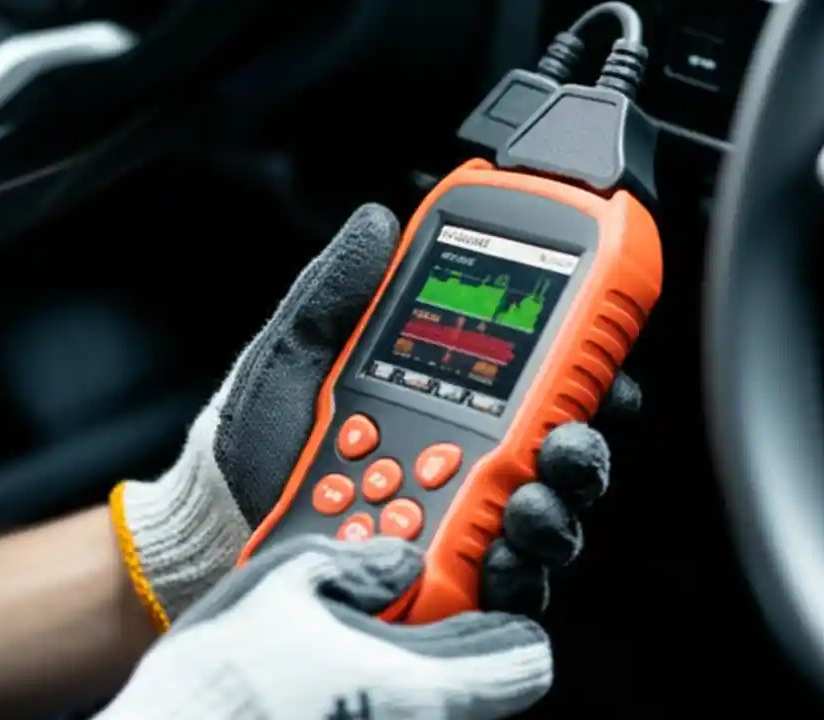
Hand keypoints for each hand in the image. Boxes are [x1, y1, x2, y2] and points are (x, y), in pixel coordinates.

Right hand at [98, 537, 552, 719]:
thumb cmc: (220, 681)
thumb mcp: (287, 580)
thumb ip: (362, 563)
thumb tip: (399, 561)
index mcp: (423, 687)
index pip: (526, 663)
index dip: (511, 622)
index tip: (484, 594)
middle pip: (479, 686)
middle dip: (452, 639)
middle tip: (403, 604)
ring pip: (429, 705)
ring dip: (407, 666)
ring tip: (347, 631)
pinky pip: (385, 718)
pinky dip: (371, 691)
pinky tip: (321, 669)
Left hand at [109, 204, 639, 628]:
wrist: (214, 520)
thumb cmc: (259, 439)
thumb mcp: (297, 353)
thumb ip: (338, 292)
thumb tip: (375, 222)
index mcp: (453, 403)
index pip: (545, 387)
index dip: (592, 376)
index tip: (608, 366)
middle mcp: (472, 467)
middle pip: (563, 461)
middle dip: (584, 453)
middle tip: (567, 440)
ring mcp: (462, 529)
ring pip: (548, 526)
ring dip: (554, 512)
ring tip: (525, 503)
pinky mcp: (445, 584)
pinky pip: (503, 589)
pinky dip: (511, 574)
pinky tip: (496, 556)